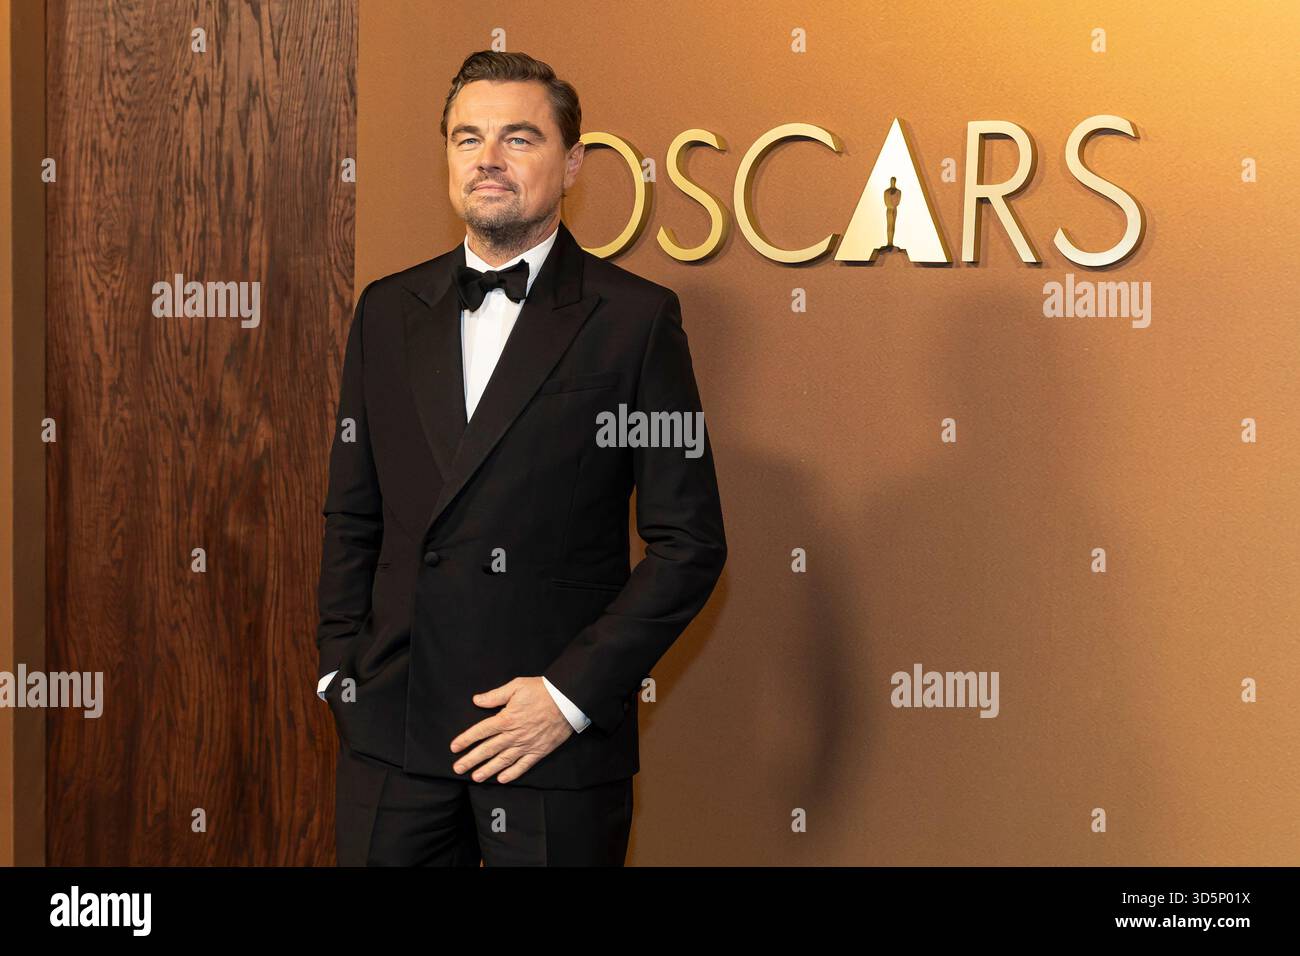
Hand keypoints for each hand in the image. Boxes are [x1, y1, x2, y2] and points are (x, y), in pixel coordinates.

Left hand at [449, 676, 574, 782]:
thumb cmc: (542, 690)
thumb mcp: (516, 686)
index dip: (466, 740)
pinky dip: (512, 773)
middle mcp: (514, 735)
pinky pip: (523, 765)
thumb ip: (495, 695)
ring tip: (476, 777)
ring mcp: (526, 745)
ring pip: (503, 760)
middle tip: (457, 769)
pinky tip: (502, 779)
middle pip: (488, 749)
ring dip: (488, 770)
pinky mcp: (539, 751)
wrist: (567, 700)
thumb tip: (477, 700)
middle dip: (471, 760)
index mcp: (506, 718)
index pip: (480, 731)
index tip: (454, 747)